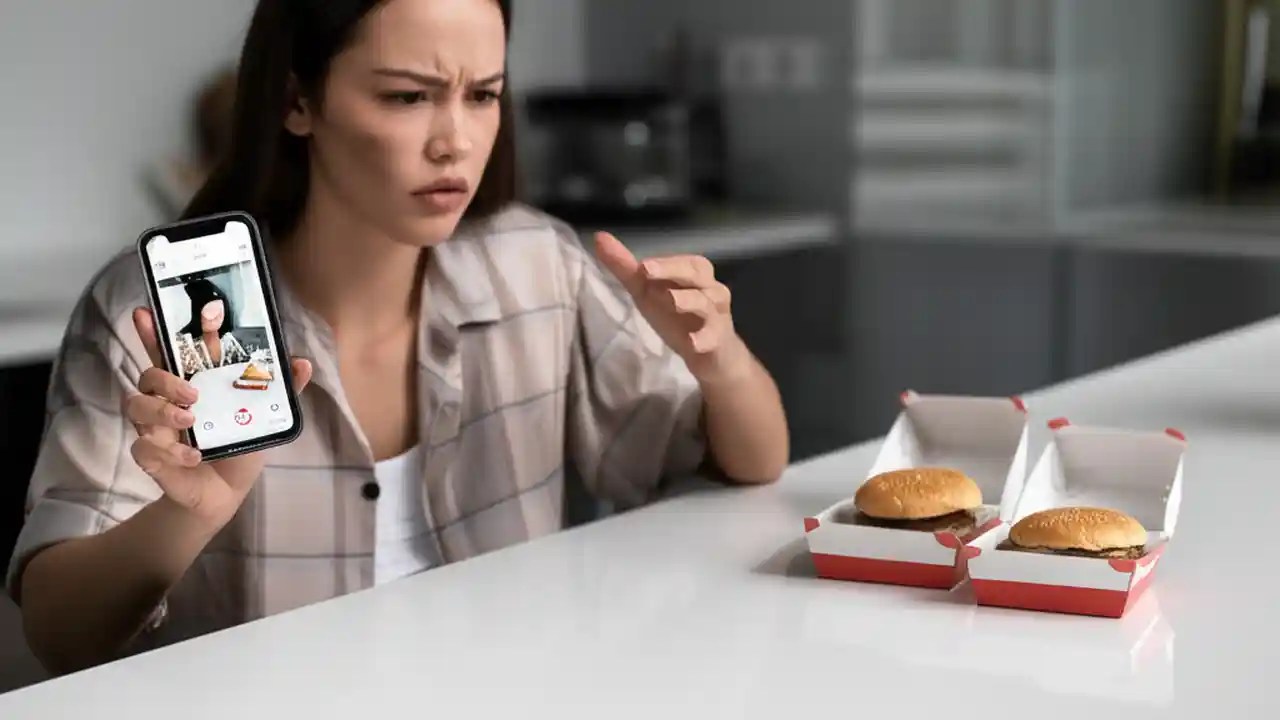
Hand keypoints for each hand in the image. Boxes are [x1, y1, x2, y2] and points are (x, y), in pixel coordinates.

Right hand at [125, 308, 312, 527]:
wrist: (227, 491)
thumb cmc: (240, 444)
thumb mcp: (265, 415)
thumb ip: (282, 388)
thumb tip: (303, 363)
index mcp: (190, 382)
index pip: (168, 350)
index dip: (155, 330)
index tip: (150, 311)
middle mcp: (166, 401)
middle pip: (147, 374)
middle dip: (165, 379)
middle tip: (194, 393)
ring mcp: (154, 428)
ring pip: (135, 405)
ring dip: (162, 411)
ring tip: (191, 421)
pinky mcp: (151, 457)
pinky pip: (143, 448)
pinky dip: (169, 452)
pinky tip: (194, 456)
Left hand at [594, 232, 752, 384]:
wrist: (711, 353)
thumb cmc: (678, 316)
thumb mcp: (648, 292)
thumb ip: (625, 267)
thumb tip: (599, 237)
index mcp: (695, 273)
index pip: (683, 262)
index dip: (664, 263)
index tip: (642, 266)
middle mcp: (710, 288)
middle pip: (696, 275)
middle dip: (673, 272)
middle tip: (647, 273)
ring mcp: (716, 314)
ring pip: (705, 303)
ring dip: (688, 301)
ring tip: (671, 301)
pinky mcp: (717, 340)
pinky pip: (713, 337)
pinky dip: (704, 338)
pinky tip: (692, 343)